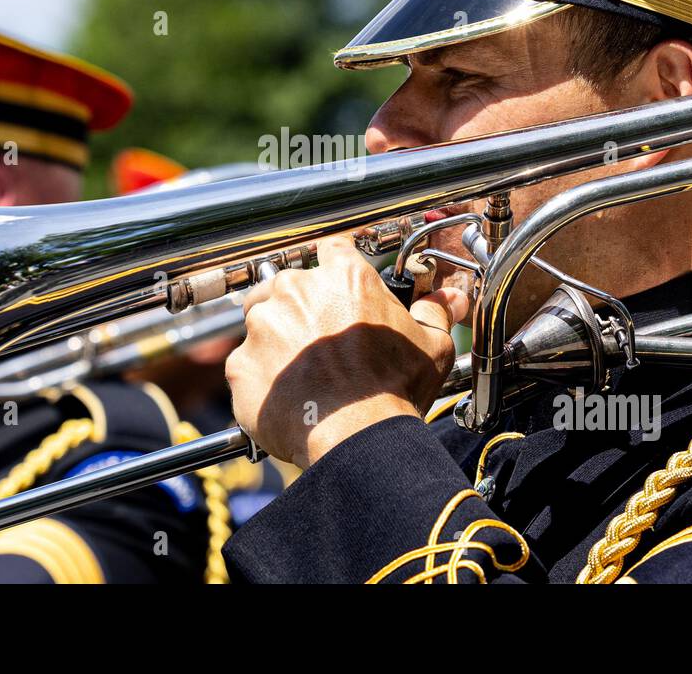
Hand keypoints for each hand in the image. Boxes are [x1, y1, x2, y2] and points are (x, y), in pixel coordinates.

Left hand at [227, 234, 468, 468]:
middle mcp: (296, 291)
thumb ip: (434, 314)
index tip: (338, 289)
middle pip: (288, 285)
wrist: (356, 438)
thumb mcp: (430, 347)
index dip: (336, 270)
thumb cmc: (393, 389)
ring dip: (276, 341)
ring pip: (261, 322)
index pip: (333, 252)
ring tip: (304, 374)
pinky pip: (246, 365)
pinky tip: (288, 398)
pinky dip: (261, 379)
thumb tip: (451, 299)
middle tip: (321, 343)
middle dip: (300, 308)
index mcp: (343, 277)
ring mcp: (262, 326)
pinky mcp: (240, 364)